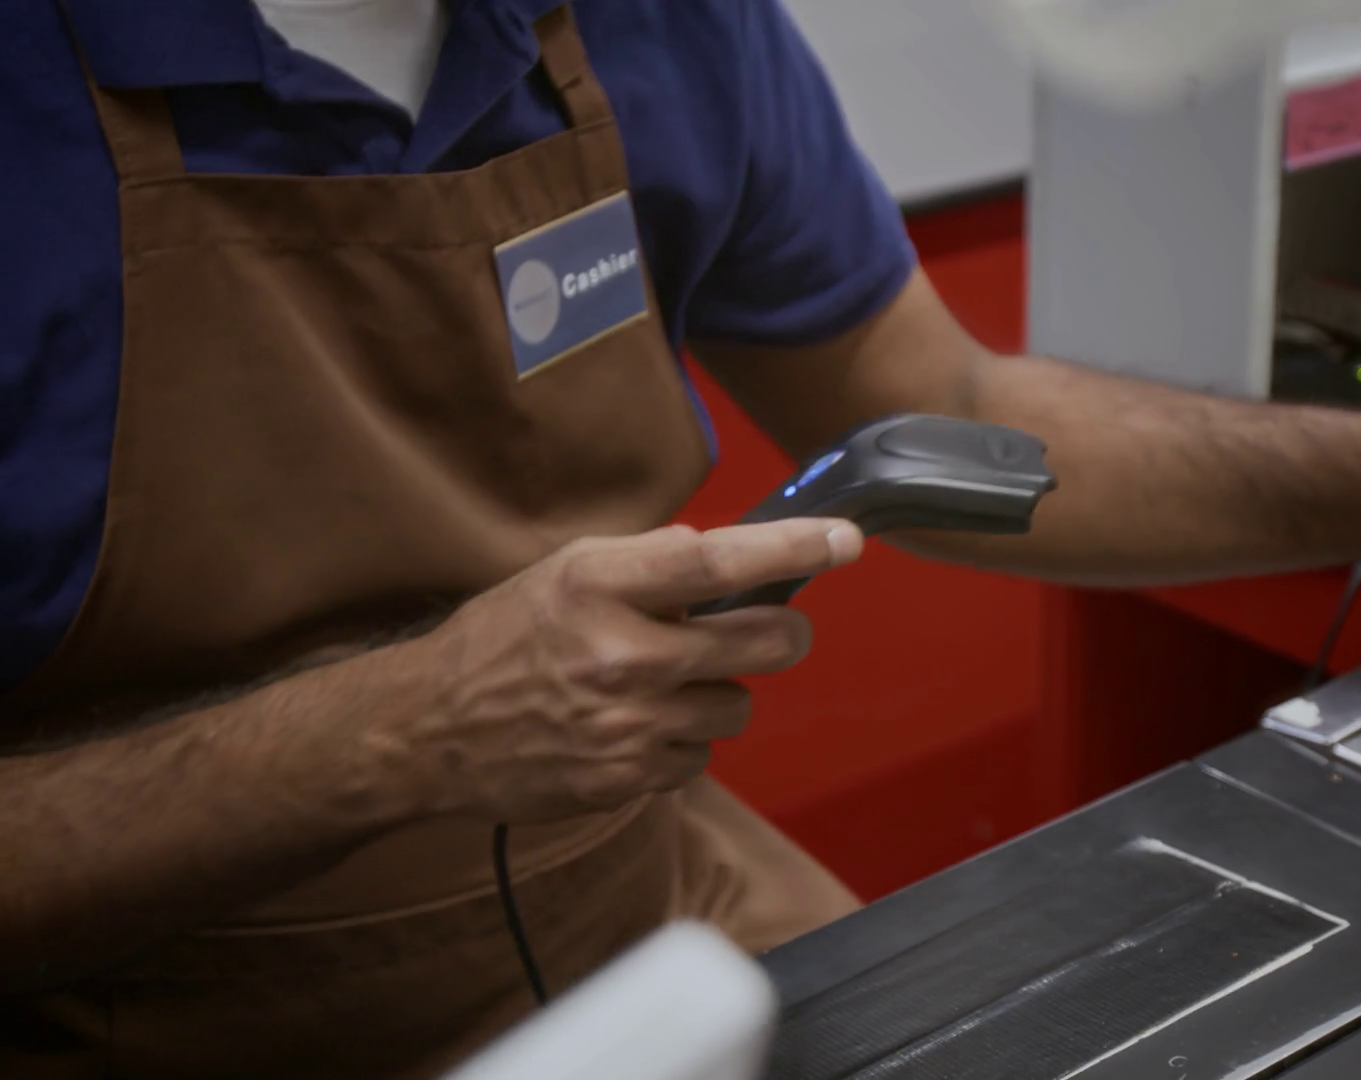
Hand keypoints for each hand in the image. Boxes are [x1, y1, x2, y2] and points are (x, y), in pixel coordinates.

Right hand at [369, 519, 862, 822]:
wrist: (430, 730)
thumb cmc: (505, 637)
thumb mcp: (565, 570)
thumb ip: (649, 561)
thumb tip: (728, 555)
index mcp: (600, 585)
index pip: (721, 560)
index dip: (794, 549)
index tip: (845, 540)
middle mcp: (621, 655)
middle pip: (763, 642)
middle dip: (784, 634)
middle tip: (773, 629)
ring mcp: (628, 725)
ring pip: (738, 705)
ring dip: (719, 691)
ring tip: (665, 684)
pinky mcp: (627, 779)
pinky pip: (699, 755)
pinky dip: (682, 739)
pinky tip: (635, 726)